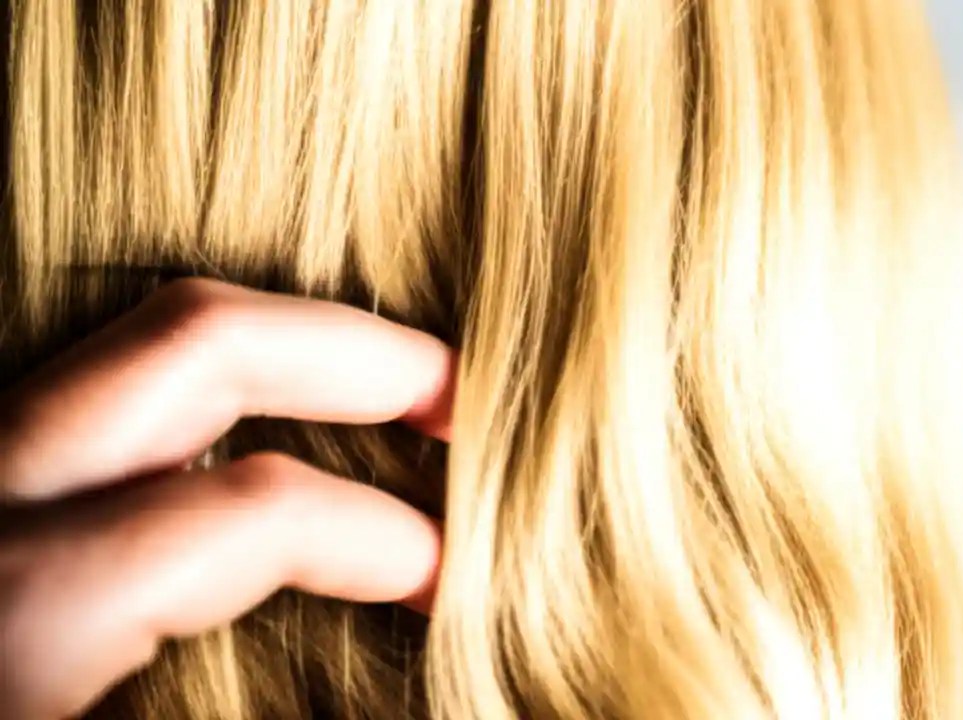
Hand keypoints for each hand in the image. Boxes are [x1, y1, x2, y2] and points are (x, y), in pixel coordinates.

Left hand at [0, 278, 454, 719]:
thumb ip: (245, 703)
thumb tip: (372, 680)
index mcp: (33, 597)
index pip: (256, 510)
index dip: (385, 536)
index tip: (442, 578)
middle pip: (194, 342)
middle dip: (357, 351)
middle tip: (454, 402)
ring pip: (135, 339)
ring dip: (279, 350)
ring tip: (370, 396)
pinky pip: (93, 395)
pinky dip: (199, 394)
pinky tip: (247, 435)